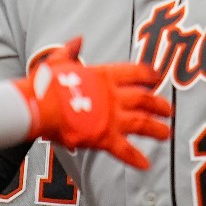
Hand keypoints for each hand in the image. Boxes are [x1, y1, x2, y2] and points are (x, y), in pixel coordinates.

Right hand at [13, 39, 170, 168]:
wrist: (37, 107)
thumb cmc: (44, 85)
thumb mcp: (57, 62)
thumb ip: (70, 52)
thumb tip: (78, 41)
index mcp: (104, 76)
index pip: (135, 73)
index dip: (149, 75)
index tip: (158, 78)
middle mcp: (113, 96)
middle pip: (145, 99)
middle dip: (159, 105)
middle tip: (168, 110)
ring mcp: (111, 117)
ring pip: (142, 123)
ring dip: (156, 129)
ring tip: (165, 133)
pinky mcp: (104, 137)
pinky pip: (124, 150)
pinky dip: (135, 158)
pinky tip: (145, 165)